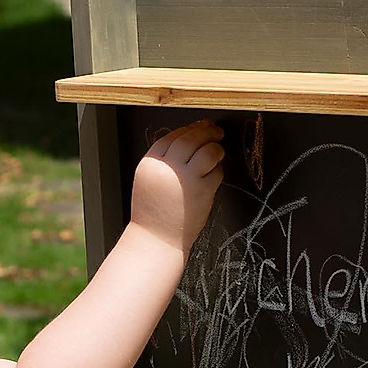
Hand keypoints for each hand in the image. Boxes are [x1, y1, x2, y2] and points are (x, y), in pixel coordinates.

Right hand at [129, 120, 223, 252]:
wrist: (157, 240)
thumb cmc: (153, 213)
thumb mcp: (149, 180)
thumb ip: (164, 161)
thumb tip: (188, 139)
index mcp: (151, 164)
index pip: (171, 136)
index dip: (187, 129)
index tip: (197, 127)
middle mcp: (167, 169)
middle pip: (190, 138)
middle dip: (205, 131)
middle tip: (215, 130)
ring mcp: (186, 180)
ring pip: (207, 151)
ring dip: (216, 147)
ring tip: (217, 150)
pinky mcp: (202, 192)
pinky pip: (215, 172)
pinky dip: (218, 169)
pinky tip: (214, 173)